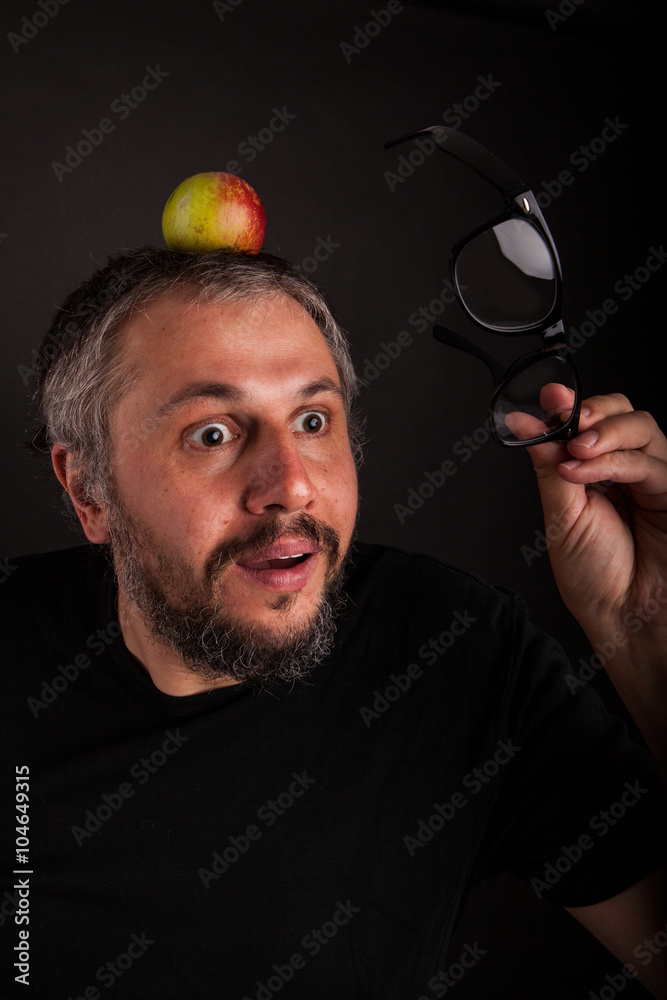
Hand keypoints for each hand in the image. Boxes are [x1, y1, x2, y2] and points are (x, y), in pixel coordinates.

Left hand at [520, 389, 666, 648]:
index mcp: (598, 472)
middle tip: (568, 420)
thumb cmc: (595, 577)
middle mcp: (629, 471)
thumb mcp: (560, 514)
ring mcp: (655, 481)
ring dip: (605, 434)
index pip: (594, 421)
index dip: (573, 404)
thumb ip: (549, 464)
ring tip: (575, 455)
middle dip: (596, 410)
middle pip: (626, 413)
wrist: (622, 618)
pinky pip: (651, 464)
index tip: (550, 396)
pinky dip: (615, 462)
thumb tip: (525, 424)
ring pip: (643, 429)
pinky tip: (585, 472)